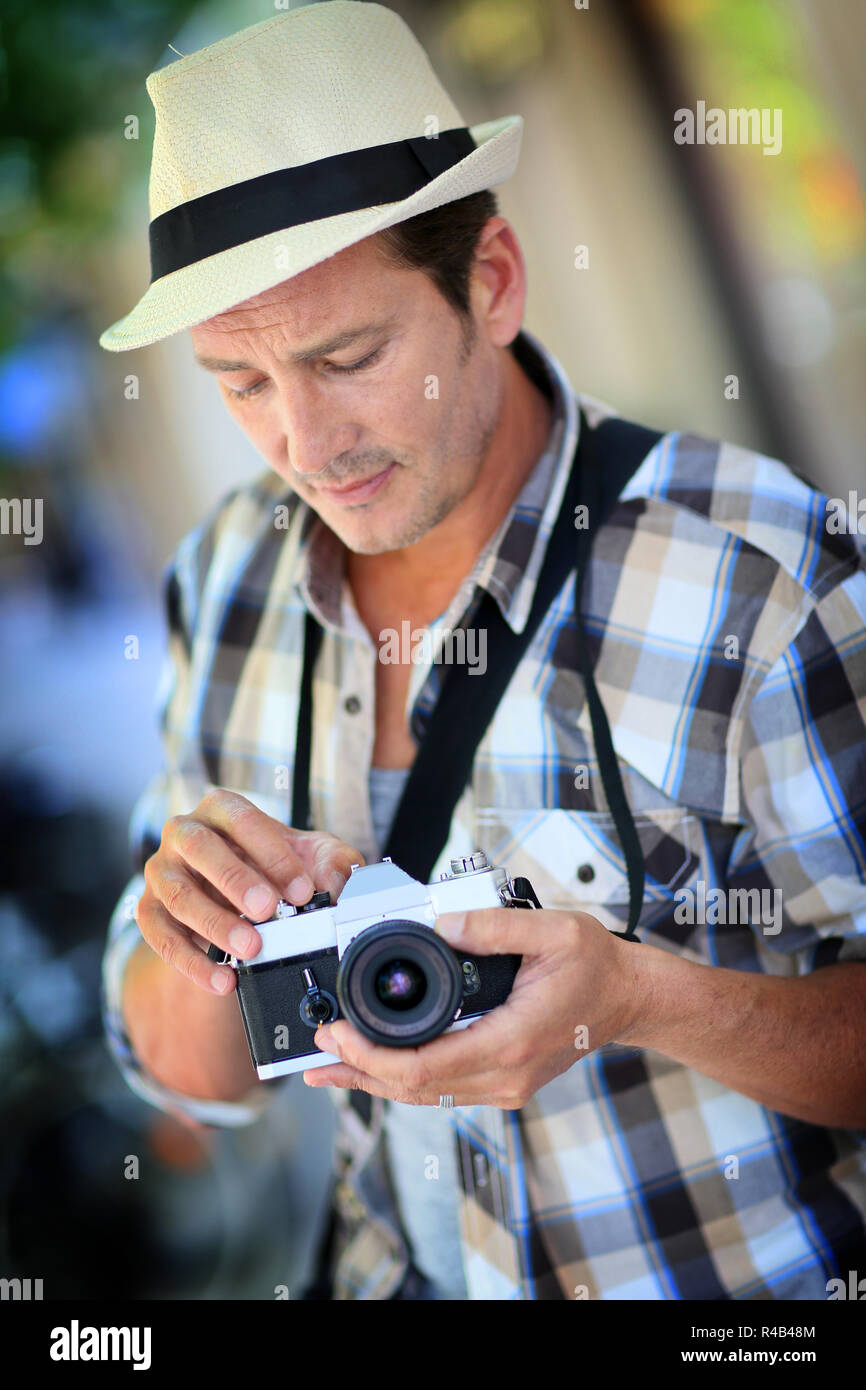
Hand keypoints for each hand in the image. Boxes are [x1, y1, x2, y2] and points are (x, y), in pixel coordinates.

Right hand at [137, 790, 363, 993]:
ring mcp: (161, 872)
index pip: (243, 819)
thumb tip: (344, 881)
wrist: (232, 894)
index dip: (273, 853)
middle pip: (200, 848)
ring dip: (214, 924)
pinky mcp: (149, 911)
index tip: (302, 889)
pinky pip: (161, 937)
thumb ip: (334, 861)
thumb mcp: (309, 855)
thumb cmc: (270, 864)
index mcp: (221, 809)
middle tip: (268, 911)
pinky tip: (222, 979)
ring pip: (177, 895)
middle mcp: (183, 833)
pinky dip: (191, 963)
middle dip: (235, 880)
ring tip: (250, 949)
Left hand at [305, 906, 644, 1107]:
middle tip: (315, 1054)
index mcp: (510, 1041)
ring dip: (374, 1081)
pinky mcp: (504, 1080)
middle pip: (414, 1091)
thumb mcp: (550, 930)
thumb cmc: (595, 964)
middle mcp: (504, 1075)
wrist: (630, 998)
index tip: (335, 1035)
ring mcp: (505, 1084)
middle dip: (358, 1072)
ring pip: (425, 1096)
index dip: (369, 1058)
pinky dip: (403, 1079)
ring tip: (328, 1067)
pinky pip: (443, 1089)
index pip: (423, 1068)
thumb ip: (491, 925)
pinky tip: (376, 1067)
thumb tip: (439, 922)